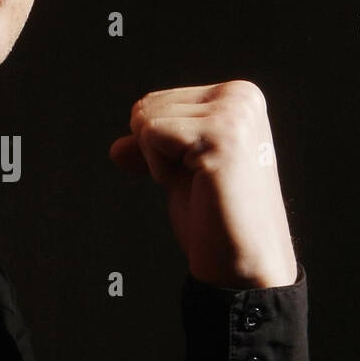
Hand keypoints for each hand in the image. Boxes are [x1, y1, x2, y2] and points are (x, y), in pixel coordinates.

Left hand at [109, 80, 297, 287]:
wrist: (242, 264)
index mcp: (237, 96)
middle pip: (148, 105)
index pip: (156, 101)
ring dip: (159, 162)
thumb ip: (151, 152)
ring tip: (200, 184)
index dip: (158, 147)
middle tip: (198, 182)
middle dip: (156, 152)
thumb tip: (117, 149)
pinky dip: (159, 168)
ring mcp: (233, 114)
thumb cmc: (216, 220)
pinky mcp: (220, 137)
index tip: (197, 173)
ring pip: (146, 118)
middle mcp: (240, 97)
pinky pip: (151, 133)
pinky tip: (197, 186)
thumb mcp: (178, 173)